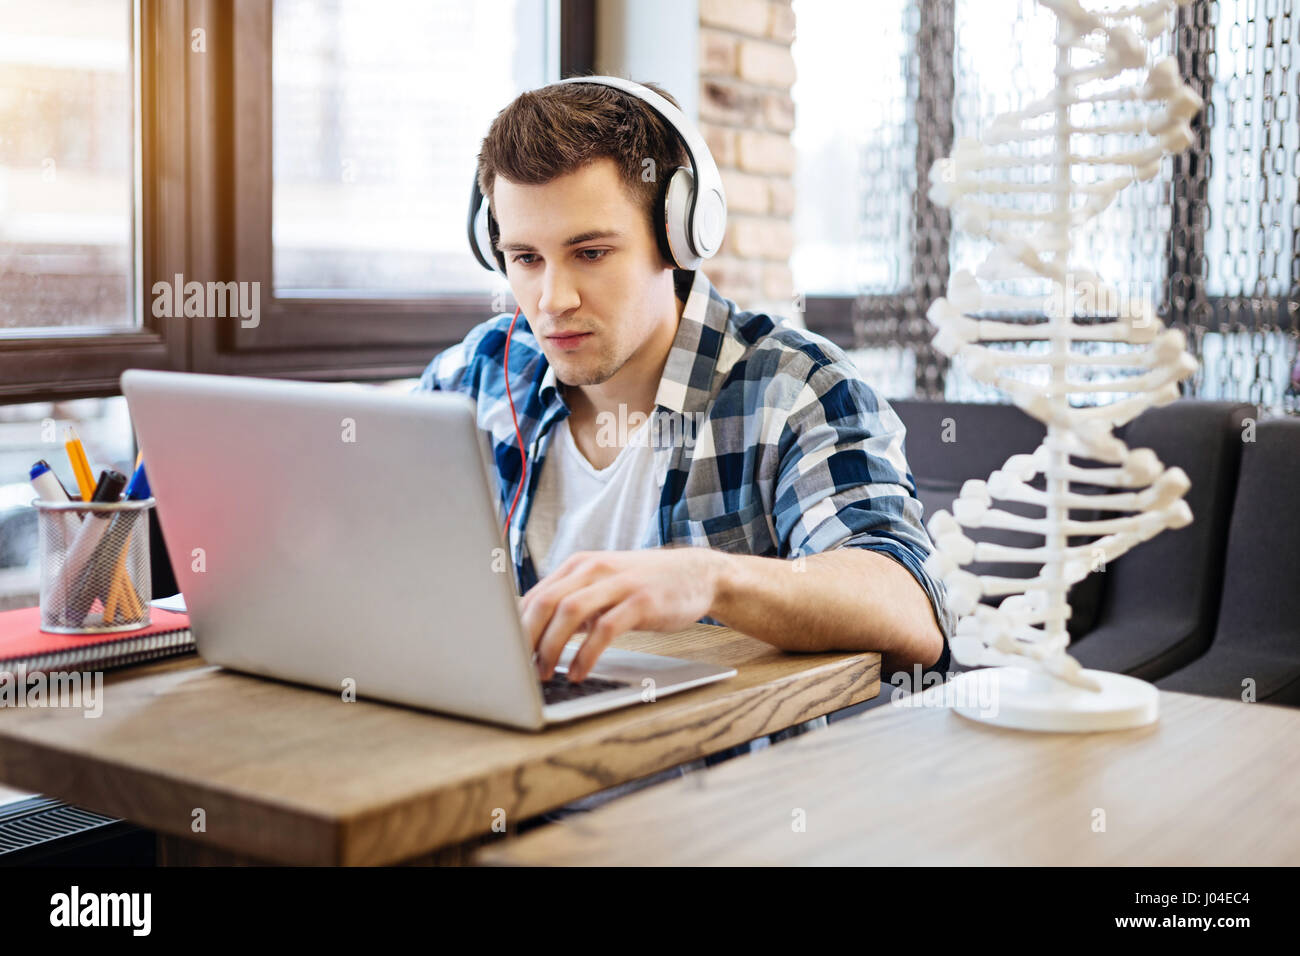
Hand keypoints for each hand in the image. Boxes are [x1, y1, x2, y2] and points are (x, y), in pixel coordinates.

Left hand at [519, 547, 722, 682]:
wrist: (698, 574)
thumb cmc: (646, 586)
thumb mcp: (604, 588)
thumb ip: (574, 605)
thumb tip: (536, 637)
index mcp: (579, 565)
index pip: (535, 595)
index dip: (516, 628)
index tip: (507, 655)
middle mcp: (594, 568)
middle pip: (545, 602)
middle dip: (527, 639)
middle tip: (520, 669)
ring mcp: (618, 583)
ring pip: (569, 612)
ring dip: (551, 647)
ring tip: (545, 674)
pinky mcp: (641, 601)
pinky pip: (604, 629)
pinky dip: (586, 654)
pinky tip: (578, 672)